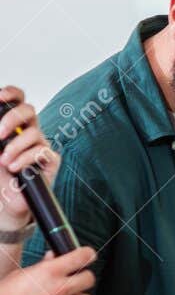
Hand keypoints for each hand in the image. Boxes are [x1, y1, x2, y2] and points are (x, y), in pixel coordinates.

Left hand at [0, 87, 53, 231]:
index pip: (17, 99)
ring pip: (34, 133)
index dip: (10, 93)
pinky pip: (41, 153)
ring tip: (3, 160)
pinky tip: (13, 168)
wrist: (6, 200)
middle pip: (29, 110)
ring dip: (15, 147)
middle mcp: (28, 131)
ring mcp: (40, 145)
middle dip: (12, 119)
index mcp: (13, 124)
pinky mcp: (50, 161)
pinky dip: (24, 159)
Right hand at [0, 247, 95, 294]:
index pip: (82, 257)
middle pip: (89, 279)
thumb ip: (43, 265)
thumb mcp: (21, 273)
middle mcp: (59, 289)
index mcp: (49, 272)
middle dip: (83, 278)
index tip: (87, 256)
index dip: (87, 255)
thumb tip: (55, 257)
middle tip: (75, 280)